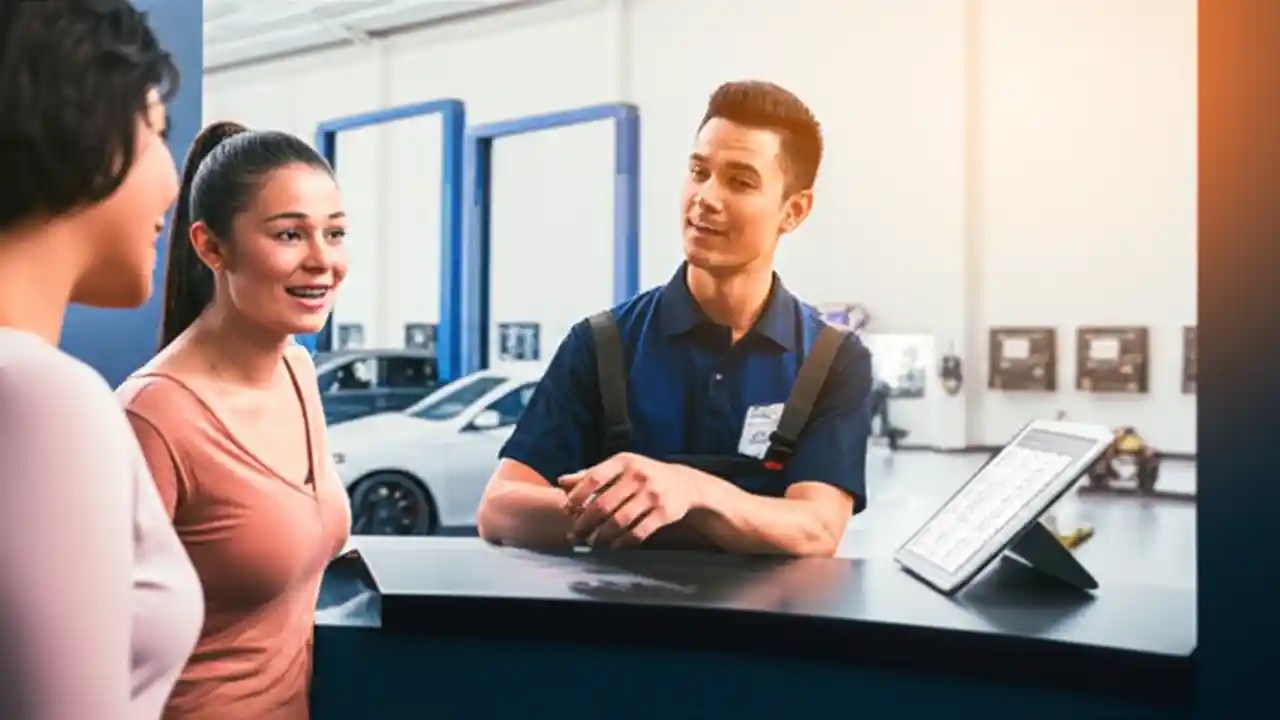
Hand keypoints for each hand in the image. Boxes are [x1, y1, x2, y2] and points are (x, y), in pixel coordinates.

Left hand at [558, 453, 700, 548]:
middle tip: (575, 534)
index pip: (594, 477)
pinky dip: (623, 542)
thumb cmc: (642, 476)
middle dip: (585, 522)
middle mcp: (638, 475)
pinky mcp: (665, 513)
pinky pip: (639, 532)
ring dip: (602, 535)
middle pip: (604, 504)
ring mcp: (653, 494)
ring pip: (620, 521)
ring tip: (592, 542)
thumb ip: (591, 474)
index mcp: (623, 462)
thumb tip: (561, 481)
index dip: (577, 495)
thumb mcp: (619, 468)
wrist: (684, 483)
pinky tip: (613, 546)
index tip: (566, 510)